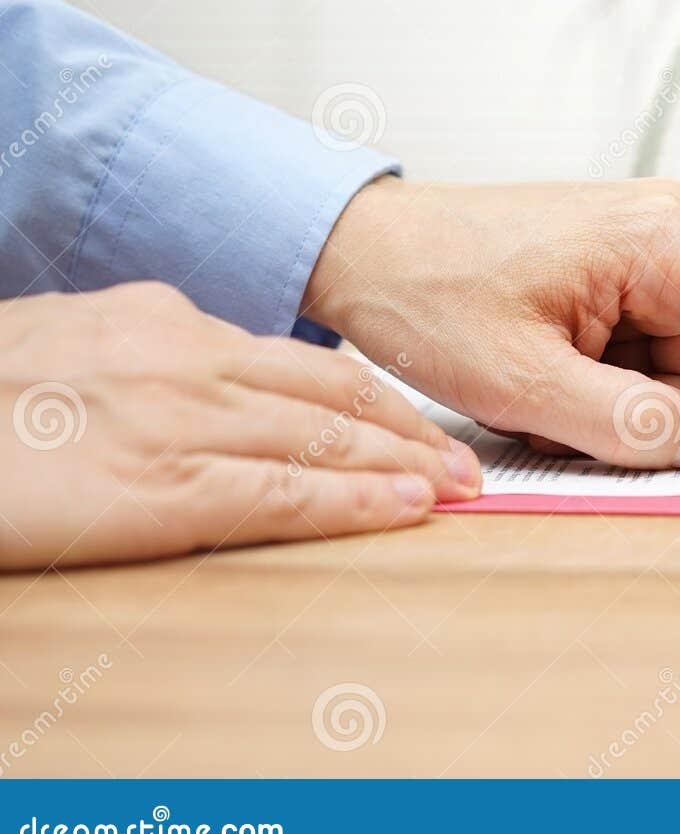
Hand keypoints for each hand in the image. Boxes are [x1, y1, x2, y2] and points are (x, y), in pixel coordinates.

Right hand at [1, 283, 477, 569]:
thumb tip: (191, 355)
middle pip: (331, 393)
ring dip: (404, 464)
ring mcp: (177, 423)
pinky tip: (405, 509)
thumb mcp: (61, 341)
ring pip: (323, 440)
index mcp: (161, 324)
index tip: (410, 420)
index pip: (296, 361)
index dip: (368, 394)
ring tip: (459, 486)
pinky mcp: (157, 488)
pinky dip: (356, 501)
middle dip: (407, 427)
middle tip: (465, 456)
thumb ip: (139, 349)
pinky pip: (283, 494)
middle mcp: (185, 361)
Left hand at [302, 178, 679, 471]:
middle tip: (558, 401)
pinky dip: (610, 380)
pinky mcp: (635, 266)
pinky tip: (551, 359)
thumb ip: (621, 422)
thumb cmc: (429, 294)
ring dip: (623, 399)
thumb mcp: (515, 380)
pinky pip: (655, 353)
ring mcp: (655, 246)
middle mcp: (674, 230)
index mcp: (661, 241)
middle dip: (653, 410)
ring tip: (542, 374)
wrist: (365, 246)